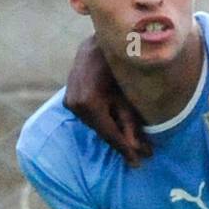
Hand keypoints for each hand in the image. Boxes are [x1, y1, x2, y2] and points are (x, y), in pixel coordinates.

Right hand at [64, 36, 151, 165]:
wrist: (96, 44)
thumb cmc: (118, 66)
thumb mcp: (127, 97)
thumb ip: (130, 125)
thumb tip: (138, 151)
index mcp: (89, 103)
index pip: (109, 134)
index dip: (125, 150)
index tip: (138, 164)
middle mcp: (75, 104)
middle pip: (102, 132)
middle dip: (121, 143)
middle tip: (141, 155)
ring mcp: (69, 101)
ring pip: (96, 126)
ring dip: (111, 132)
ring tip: (131, 142)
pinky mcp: (68, 99)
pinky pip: (89, 118)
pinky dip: (103, 122)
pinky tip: (115, 125)